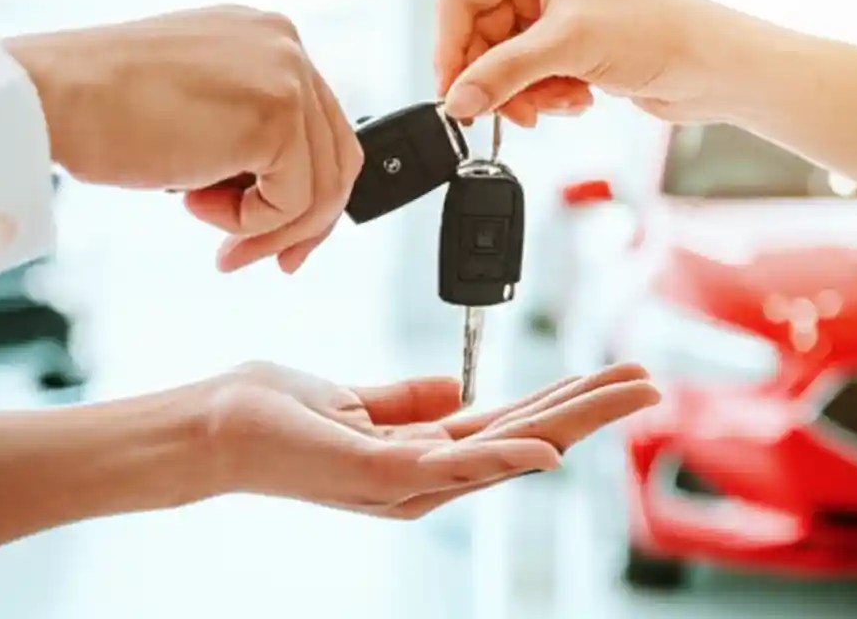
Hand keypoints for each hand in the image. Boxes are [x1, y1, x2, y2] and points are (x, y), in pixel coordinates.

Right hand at [5, 5, 361, 273]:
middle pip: (337, 159)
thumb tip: (285, 192)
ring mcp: (288, 77)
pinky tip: (193, 203)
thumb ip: (246, 132)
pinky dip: (249, 224)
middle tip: (259, 260)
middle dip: (301, 224)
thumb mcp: (194, 110)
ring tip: (211, 234)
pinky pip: (293, 201)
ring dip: (265, 230)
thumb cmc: (100, 108)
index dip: (306, 194)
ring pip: (319, 189)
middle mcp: (287, 47)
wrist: (48, 97)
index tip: (276, 239)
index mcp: (267, 39)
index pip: (322, 128)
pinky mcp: (279, 115)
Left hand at [202, 361, 658, 518]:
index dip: (565, 400)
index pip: (512, 422)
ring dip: (572, 421)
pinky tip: (550, 445)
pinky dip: (505, 455)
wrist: (208, 428)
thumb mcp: (353, 397)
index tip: (611, 376)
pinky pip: (453, 465)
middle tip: (648, 382)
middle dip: (590, 409)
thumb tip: (455, 389)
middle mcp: (425, 473)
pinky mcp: (378, 473)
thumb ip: (406, 399)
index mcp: (423, 448)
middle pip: (527, 437)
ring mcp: (405, 480)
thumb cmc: (270, 412)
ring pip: (507, 449)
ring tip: (627, 393)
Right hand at [435, 0, 776, 126]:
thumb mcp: (566, 49)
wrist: (712, 67)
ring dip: (526, 93)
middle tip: (511, 112)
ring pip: (503, 66)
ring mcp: (554, 15)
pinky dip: (547, 96)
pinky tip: (579, 98)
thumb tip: (455, 101)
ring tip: (559, 102)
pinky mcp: (569, 48)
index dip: (451, 51)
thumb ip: (502, 75)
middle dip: (497, 81)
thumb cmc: (656, 30)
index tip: (454, 96)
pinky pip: (530, 79)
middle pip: (479, 39)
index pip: (459, 1)